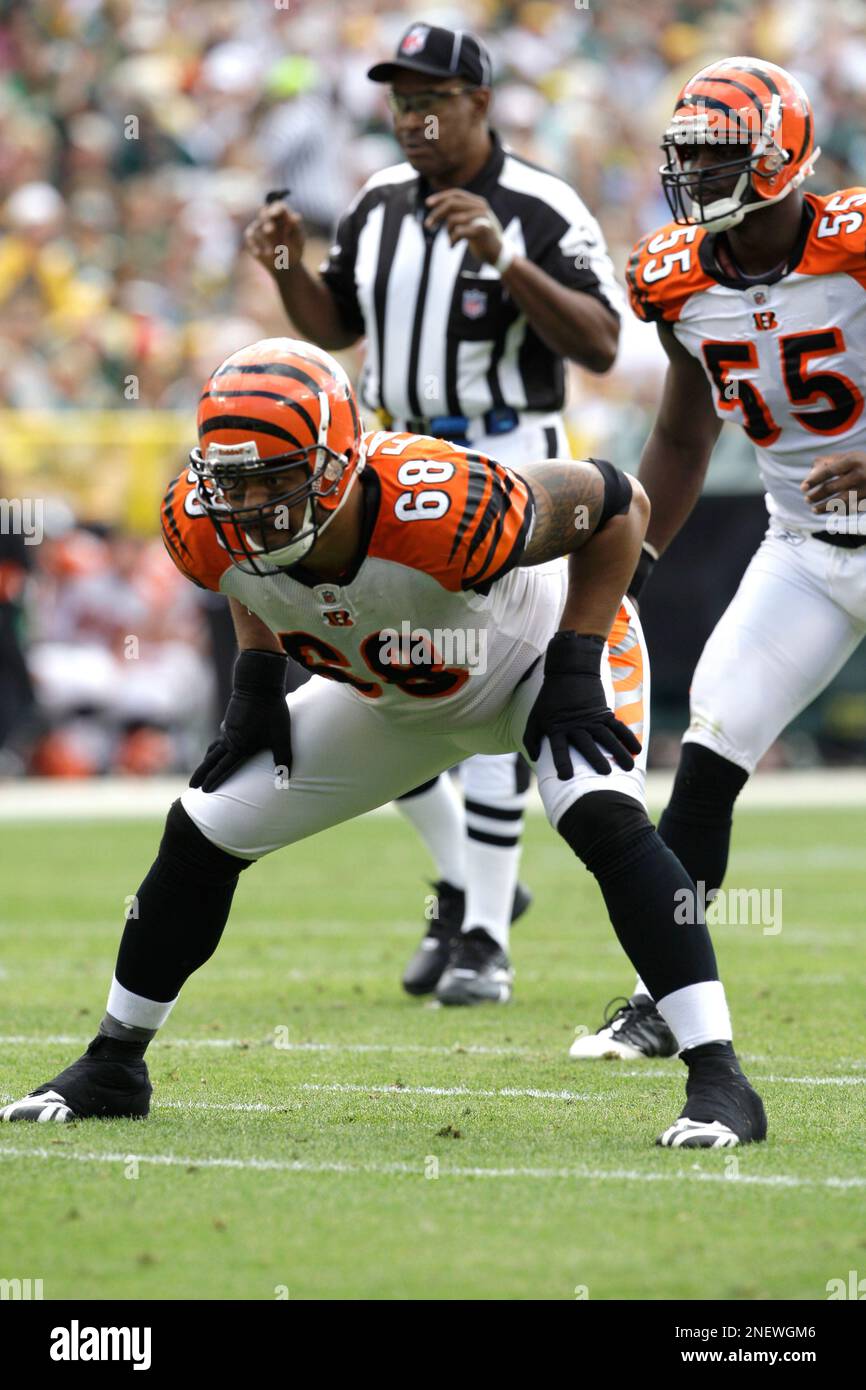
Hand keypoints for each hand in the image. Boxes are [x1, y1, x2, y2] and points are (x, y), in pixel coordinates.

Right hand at [190, 649, 291, 792]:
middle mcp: (229, 739)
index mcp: (239, 746)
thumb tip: (285, 779)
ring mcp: (228, 728)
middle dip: (202, 773)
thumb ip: (283, 757)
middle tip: (192, 786)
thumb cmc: (271, 710)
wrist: (258, 682)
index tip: (204, 791)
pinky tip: (218, 747)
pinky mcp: (231, 720)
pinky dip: (215, 747)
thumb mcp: (281, 735)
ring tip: (203, 768)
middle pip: (212, 760)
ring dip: (207, 760)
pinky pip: (220, 738)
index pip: (224, 768)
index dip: (214, 780)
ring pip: (214, 748)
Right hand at [244, 198, 305, 276]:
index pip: (278, 207)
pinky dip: (258, 247)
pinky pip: (250, 237)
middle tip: (270, 230)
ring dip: (267, 240)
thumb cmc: (294, 251)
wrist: (285, 267)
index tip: (275, 213)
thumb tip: (296, 216)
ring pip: (258, 227)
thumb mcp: (298, 241)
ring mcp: (258, 226)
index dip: (276, 208)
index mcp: (283, 216)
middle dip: (267, 220)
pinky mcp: (250, 236)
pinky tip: (265, 255)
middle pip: (264, 212)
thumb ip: (296, 228)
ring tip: (276, 252)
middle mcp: (269, 218)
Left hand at [424, 190, 503, 264]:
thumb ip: (458, 213)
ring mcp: (482, 217)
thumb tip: (438, 209)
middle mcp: (480, 206)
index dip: (440, 197)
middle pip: (451, 204)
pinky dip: (452, 240)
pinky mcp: (483, 229)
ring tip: (450, 241)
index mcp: (477, 202)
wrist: (498, 254)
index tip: (427, 204)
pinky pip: (459, 231)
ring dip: (447, 232)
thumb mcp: (469, 222)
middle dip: (436, 214)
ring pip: (453, 219)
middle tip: (427, 225)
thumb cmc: (481, 239)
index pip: (455, 194)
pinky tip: (452, 246)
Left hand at [523, 632, 640, 779]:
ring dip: (619, 752)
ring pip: (608, 738)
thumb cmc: (550, 698)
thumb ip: (531, 739)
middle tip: (605, 773)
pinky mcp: (605, 713)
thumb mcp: (535, 717)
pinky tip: (637, 750)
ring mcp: (592, 719)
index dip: (562, 762)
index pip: (558, 748)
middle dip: (596, 758)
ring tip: (628, 767)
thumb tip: (535, 759)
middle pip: (587, 744)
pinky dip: (628, 738)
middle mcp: (576, 725)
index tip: (566, 777)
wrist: (570, 671)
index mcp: (557, 727)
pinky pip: (619, 727)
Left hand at [801, 452, 865, 514]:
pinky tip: (832, 512)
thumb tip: (813, 465)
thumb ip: (834, 460)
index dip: (814, 479)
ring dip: (825, 507)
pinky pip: (852, 508)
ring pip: (840, 502)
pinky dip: (840, 511)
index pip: (829, 471)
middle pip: (832, 488)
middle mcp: (861, 474)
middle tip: (807, 499)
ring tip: (814, 509)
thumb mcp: (853, 457)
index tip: (803, 487)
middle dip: (817, 495)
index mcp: (855, 460)